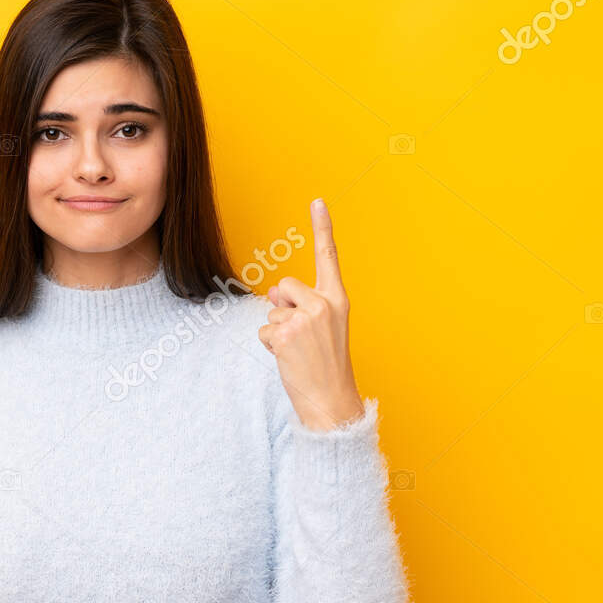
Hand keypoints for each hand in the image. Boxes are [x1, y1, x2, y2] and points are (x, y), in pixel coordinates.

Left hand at [258, 198, 365, 430]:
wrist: (332, 401)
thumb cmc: (327, 367)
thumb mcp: (322, 331)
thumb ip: (302, 306)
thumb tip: (274, 294)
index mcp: (338, 300)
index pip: (328, 258)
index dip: (323, 228)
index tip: (317, 201)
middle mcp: (324, 304)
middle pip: (283, 285)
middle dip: (283, 308)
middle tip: (301, 338)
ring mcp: (306, 318)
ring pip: (271, 311)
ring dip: (277, 332)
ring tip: (298, 353)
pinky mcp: (287, 332)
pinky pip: (264, 331)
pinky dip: (270, 347)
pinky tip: (289, 360)